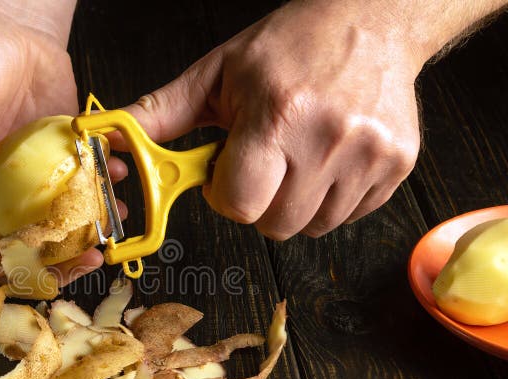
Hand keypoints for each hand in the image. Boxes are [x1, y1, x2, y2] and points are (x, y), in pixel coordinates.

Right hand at [0, 2, 105, 284]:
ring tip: (102, 238)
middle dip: (34, 269)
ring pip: (40, 241)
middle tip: (71, 262)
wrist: (11, 33)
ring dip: (73, 248)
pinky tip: (114, 189)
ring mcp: (16, 194)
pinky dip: (97, 206)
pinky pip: (73, 206)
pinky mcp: (52, 180)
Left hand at [123, 1, 422, 238]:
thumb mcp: (217, 73)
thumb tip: (111, 138)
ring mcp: (369, 155)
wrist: (371, 21)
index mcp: (277, 115)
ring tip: (296, 158)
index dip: (224, 196)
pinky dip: (331, 199)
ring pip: (312, 227)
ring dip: (294, 203)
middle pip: (275, 225)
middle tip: (263, 164)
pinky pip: (349, 216)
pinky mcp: (398, 165)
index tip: (227, 174)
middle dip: (258, 203)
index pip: (239, 204)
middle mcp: (329, 139)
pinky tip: (327, 160)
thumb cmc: (288, 47)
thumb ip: (163, 113)